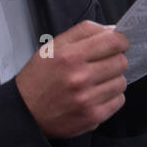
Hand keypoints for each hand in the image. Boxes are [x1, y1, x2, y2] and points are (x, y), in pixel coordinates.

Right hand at [14, 21, 128, 138]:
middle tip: (102, 65)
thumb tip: (113, 30)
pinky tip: (95, 95)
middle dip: (115, 61)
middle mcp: (80, 77)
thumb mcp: (53, 47)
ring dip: (112, 80)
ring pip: (122, 82)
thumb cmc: (39, 77)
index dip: (121, 41)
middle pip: (121, 62)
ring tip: (95, 82)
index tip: (118, 45)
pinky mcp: (93, 116)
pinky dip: (111, 97)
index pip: (114, 42)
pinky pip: (119, 100)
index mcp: (70, 56)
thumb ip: (84, 33)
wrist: (24, 111)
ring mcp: (88, 98)